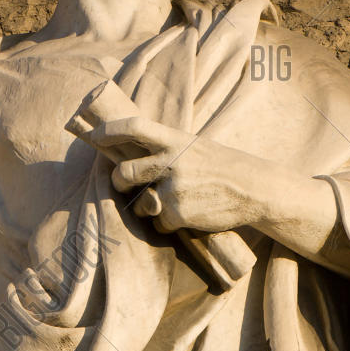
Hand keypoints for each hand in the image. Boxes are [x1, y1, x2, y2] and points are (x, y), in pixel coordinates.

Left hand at [84, 117, 281, 234]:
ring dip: (148, 207)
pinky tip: (188, 215)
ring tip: (172, 201)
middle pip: (125, 172)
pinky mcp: (178, 214)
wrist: (254, 189)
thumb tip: (132, 150)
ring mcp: (173, 189)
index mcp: (175, 140)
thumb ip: (165, 148)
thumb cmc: (221, 166)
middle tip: (120, 183)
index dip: (110, 130)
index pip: (135, 127)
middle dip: (117, 181)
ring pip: (140, 203)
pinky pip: (159, 223)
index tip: (95, 135)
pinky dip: (168, 223)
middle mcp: (171, 162)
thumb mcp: (194, 147)